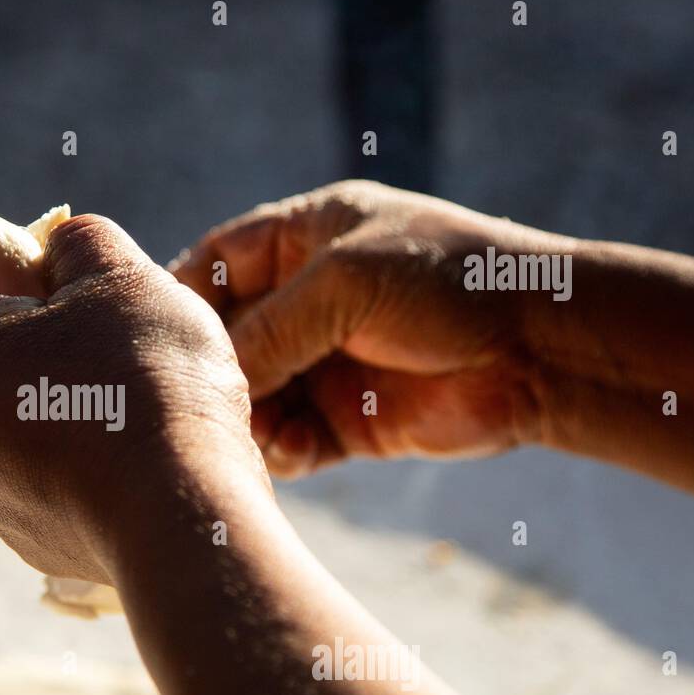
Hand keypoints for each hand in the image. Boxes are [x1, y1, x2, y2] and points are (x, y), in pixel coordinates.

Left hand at [0, 214, 266, 583]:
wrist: (181, 512)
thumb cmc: (144, 379)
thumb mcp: (120, 274)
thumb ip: (78, 243)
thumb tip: (61, 251)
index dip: (16, 283)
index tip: (77, 294)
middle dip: (44, 349)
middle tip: (117, 348)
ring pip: (23, 426)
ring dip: (67, 409)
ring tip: (137, 409)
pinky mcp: (30, 542)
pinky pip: (53, 483)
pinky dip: (87, 468)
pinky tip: (139, 462)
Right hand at [171, 180, 560, 477]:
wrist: (543, 350)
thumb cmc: (449, 283)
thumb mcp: (343, 284)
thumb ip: (268, 327)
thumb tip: (208, 375)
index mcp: (306, 240)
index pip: (219, 263)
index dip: (182, 295)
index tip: (150, 334)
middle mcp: (309, 301)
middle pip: (229, 338)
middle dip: (213, 371)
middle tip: (195, 399)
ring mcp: (327, 361)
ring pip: (254, 395)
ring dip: (246, 418)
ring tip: (249, 435)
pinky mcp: (348, 419)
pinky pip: (292, 438)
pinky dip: (283, 450)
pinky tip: (292, 454)